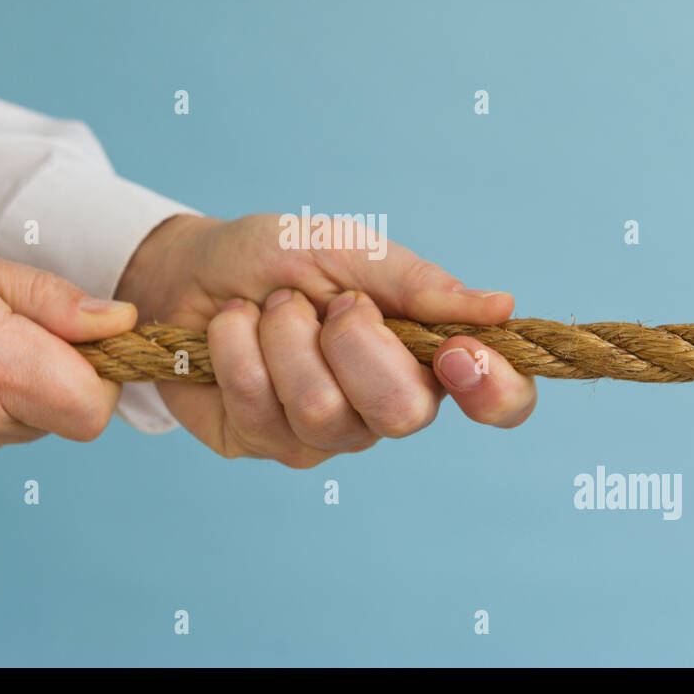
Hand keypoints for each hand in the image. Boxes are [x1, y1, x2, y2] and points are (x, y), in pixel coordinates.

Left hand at [115, 214, 536, 467]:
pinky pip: (257, 404)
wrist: (193, 268)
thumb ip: (418, 283)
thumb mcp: (349, 249)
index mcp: (424, 356)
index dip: (493, 389)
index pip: (499, 401)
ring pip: (321, 410)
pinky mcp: (261, 444)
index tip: (457, 352)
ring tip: (269, 307)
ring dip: (284, 334)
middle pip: (402, 414)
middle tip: (328, 302)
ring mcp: (322, 436)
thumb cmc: (280, 257)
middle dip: (355, 342)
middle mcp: (382, 406)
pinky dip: (236, 344)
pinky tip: (230, 327)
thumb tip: (500, 306)